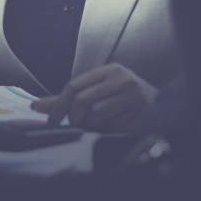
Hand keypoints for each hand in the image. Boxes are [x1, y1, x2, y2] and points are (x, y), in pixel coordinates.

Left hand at [32, 63, 155, 131]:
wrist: (163, 106)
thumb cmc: (124, 98)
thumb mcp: (100, 89)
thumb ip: (71, 97)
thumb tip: (37, 105)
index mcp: (108, 70)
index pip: (75, 85)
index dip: (59, 103)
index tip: (51, 118)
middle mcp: (120, 79)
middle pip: (83, 98)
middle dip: (72, 116)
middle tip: (72, 124)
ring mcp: (131, 96)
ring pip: (97, 114)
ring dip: (91, 124)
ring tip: (97, 124)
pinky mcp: (139, 114)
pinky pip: (113, 127)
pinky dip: (108, 130)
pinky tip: (115, 126)